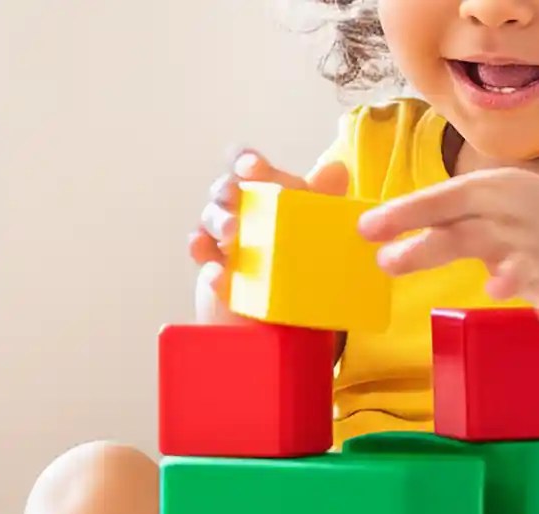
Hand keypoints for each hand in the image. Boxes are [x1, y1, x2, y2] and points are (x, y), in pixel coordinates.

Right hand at [190, 148, 347, 323]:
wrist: (291, 326)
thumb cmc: (303, 272)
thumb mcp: (318, 236)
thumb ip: (323, 202)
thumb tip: (336, 169)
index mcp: (267, 197)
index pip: (247, 166)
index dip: (244, 160)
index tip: (252, 168)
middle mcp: (242, 213)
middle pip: (223, 188)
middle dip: (227, 189)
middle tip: (236, 199)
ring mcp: (223, 240)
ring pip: (209, 217)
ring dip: (218, 220)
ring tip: (232, 234)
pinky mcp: (213, 268)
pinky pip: (202, 256)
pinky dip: (205, 258)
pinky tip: (218, 271)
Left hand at [357, 167, 538, 328]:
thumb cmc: (511, 210)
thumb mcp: (476, 198)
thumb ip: (433, 212)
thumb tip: (370, 226)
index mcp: (484, 191)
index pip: (440, 201)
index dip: (405, 214)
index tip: (365, 229)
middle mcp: (508, 218)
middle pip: (466, 234)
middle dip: (428, 247)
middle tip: (386, 264)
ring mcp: (533, 250)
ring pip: (517, 264)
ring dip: (509, 278)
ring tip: (496, 291)